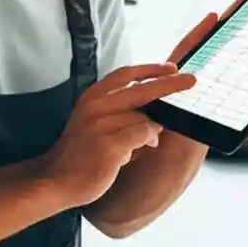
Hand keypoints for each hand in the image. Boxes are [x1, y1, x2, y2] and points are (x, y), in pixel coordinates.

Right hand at [38, 64, 195, 207]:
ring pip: (145, 118)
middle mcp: (96, 106)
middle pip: (142, 89)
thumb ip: (118, 111)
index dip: (149, 69)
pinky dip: (146, 142)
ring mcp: (102, 125)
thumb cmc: (80, 152)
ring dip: (152, 130)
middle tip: (191, 80)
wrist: (56, 179)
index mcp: (92, 97)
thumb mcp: (93, 122)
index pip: (125, 75)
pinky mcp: (110, 145)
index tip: (171, 67)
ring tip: (143, 145)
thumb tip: (154, 112)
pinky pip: (143, 136)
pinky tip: (133, 153)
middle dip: (170, 84)